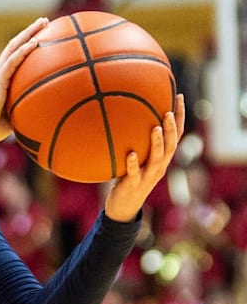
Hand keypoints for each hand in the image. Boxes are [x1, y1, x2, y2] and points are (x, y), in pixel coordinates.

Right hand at [0, 16, 50, 144]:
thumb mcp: (14, 116)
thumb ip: (26, 110)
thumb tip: (44, 115)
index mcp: (0, 79)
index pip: (14, 56)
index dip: (26, 44)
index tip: (41, 36)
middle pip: (15, 45)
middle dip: (30, 32)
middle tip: (44, 22)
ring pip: (14, 47)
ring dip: (29, 33)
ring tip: (43, 22)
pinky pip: (13, 61)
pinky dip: (24, 50)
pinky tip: (35, 42)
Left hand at [104, 93, 184, 221]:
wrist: (123, 207)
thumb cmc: (129, 178)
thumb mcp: (137, 158)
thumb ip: (136, 141)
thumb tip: (126, 116)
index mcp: (162, 158)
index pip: (175, 135)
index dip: (179, 117)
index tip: (178, 97)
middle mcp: (159, 166)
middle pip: (170, 145)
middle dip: (171, 128)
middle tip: (168, 112)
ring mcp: (147, 176)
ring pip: (157, 159)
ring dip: (157, 143)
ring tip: (155, 128)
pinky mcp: (133, 185)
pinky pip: (135, 174)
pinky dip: (133, 164)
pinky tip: (131, 154)